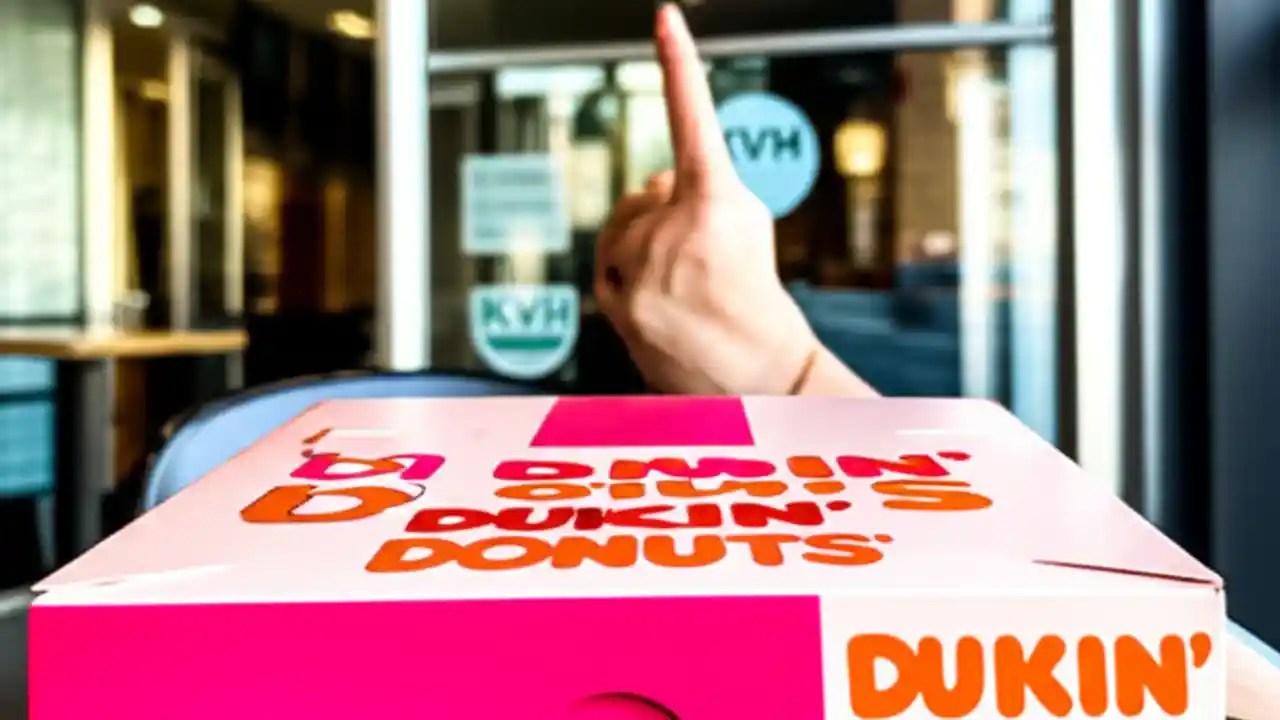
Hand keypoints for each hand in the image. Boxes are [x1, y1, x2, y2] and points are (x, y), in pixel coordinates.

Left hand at [594, 3, 822, 395]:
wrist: (755, 371)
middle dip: (664, 212)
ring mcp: (640, 270)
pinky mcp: (617, 306)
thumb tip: (652, 185)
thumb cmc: (756, 292)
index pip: (692, 116)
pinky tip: (659, 301)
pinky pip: (607, 268)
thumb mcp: (749, 221)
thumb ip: (700, 185)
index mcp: (717, 199)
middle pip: (645, 193)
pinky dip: (626, 276)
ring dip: (645, 245)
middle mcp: (672, 229)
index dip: (678, 63)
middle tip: (702, 256)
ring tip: (685, 287)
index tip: (664, 16)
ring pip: (621, 232)